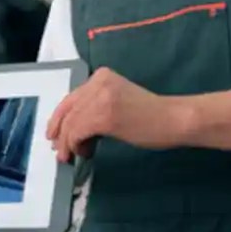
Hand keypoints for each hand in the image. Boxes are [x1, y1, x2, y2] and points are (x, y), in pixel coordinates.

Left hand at [46, 66, 182, 161]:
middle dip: (59, 131)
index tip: (57, 135)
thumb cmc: (151, 115)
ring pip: (70, 122)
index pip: (72, 98)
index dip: (60, 118)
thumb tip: (74, 128)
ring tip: (72, 156)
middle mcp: (98, 82)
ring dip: (67, 143)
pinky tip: (83, 153)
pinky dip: (75, 145)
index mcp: (101, 76)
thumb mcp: (117, 101)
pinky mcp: (103, 115)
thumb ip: (96, 106)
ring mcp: (100, 97)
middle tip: (58, 150)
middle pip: (67, 109)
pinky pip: (77, 132)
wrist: (173, 119)